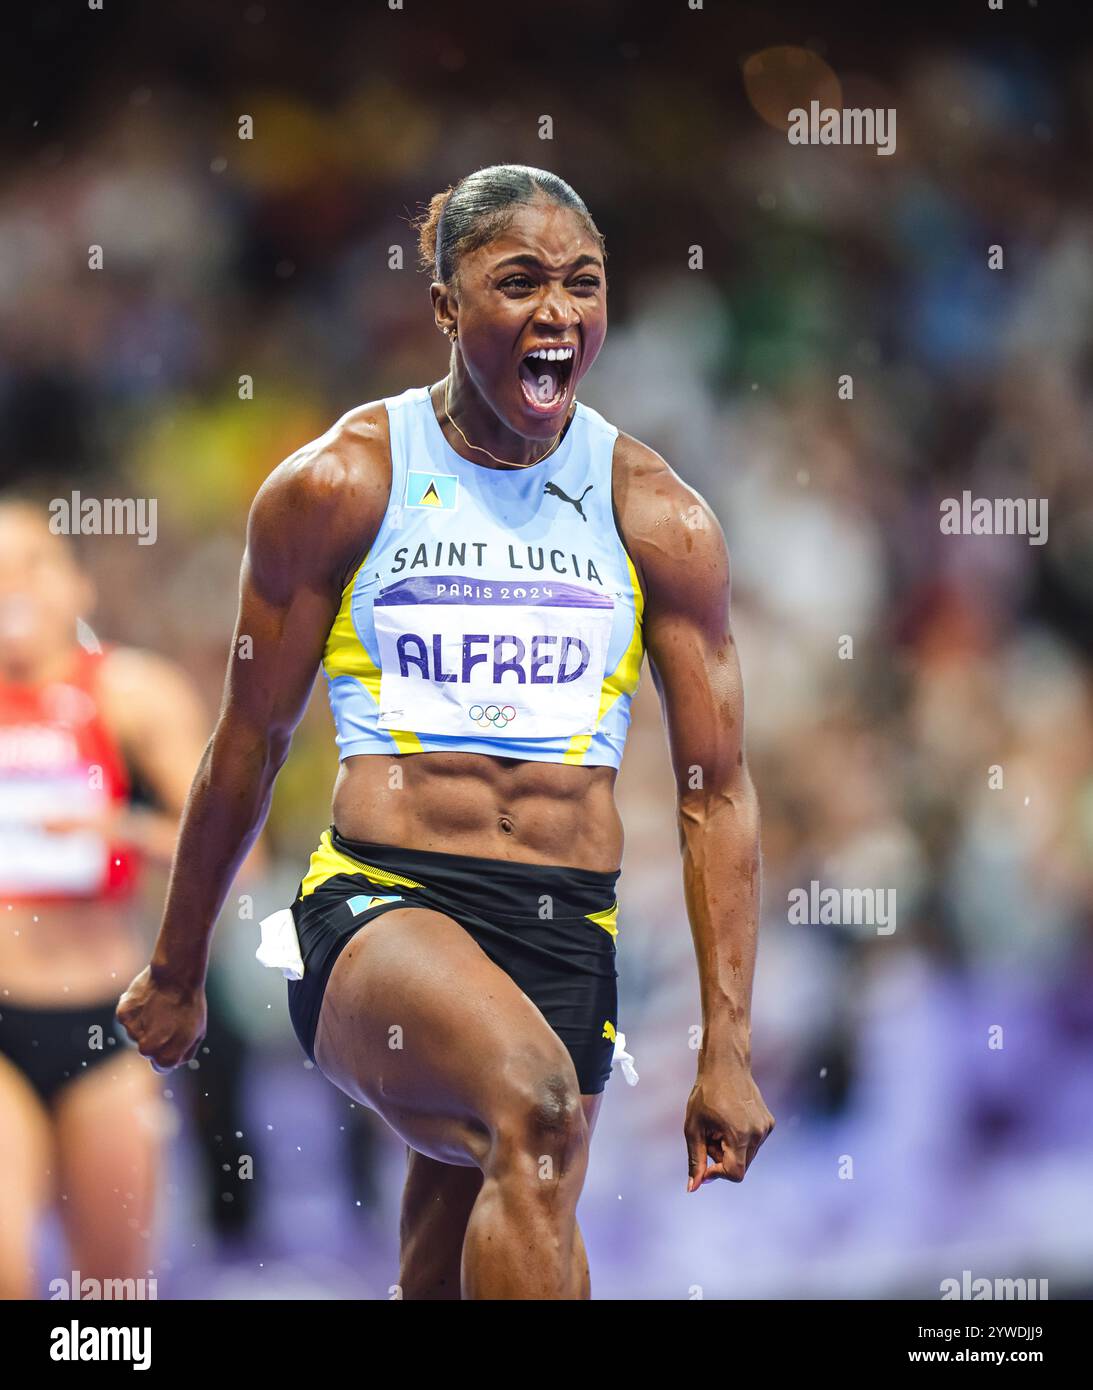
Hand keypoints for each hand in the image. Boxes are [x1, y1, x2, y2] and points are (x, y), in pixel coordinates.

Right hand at [116, 964, 206, 1072]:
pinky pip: (127, 1017)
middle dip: (155, 1036)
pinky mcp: (123, 1015)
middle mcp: (147, 1050)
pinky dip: (135, 1010)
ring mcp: (133, 1033)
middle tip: (167, 1017)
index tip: (172, 1035)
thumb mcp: (198, 1033)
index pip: (161, 1066)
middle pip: (147, 1049)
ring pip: (136, 1033)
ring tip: (159, 1005)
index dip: (168, 1050)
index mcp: (167, 1058)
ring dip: (145, 1022)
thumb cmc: (190, 1005)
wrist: (177, 976)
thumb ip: (184, 1053)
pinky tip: (148, 998)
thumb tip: (172, 1063)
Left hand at [684, 1062, 773, 1190]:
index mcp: (741, 1135)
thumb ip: (696, 1159)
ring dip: (730, 1150)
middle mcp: (759, 1133)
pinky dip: (740, 1140)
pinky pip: (753, 1144)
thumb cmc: (705, 1095)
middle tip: (708, 1137)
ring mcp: (766, 1128)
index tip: (704, 1164)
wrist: (725, 1065)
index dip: (717, 1174)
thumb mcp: (693, 1128)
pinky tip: (730, 1121)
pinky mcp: (769, 1123)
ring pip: (747, 1156)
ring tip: (719, 1127)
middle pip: (740, 1166)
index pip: (735, 1173)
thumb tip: (693, 1188)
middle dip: (722, 1159)